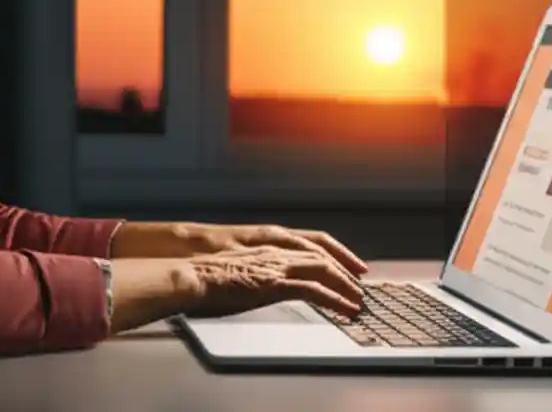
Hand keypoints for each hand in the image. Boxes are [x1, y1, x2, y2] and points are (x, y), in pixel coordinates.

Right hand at [183, 245, 364, 318]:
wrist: (191, 272)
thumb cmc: (205, 272)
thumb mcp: (237, 266)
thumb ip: (255, 269)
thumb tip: (261, 282)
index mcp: (268, 243)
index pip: (312, 243)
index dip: (335, 252)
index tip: (349, 264)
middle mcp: (277, 249)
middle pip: (323, 255)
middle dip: (346, 270)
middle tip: (361, 285)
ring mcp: (278, 265)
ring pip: (324, 270)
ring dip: (345, 286)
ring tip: (359, 301)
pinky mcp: (276, 283)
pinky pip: (314, 291)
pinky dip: (334, 299)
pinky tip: (345, 309)